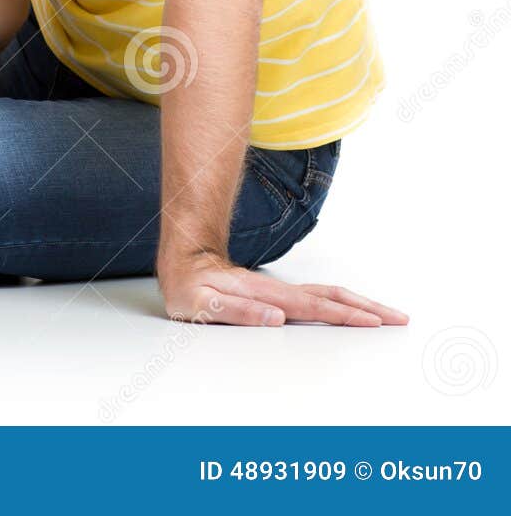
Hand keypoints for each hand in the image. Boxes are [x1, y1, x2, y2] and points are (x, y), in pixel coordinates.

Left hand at [159, 251, 408, 326]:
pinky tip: (352, 310)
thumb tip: (275, 318)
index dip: (344, 315)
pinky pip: (318, 298)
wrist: (184, 260)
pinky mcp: (278, 294)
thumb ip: (238, 311)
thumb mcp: (202, 302)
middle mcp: (278, 291)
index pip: (313, 307)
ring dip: (359, 303)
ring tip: (386, 315)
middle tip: (399, 318)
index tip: (372, 322)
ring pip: (327, 294)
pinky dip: (342, 303)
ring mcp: (280, 291)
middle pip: (331, 297)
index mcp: (265, 295)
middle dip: (367, 308)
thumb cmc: (189, 285)